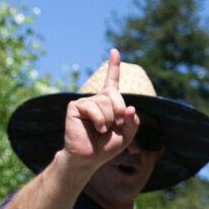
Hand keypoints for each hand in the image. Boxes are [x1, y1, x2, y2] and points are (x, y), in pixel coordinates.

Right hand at [62, 48, 138, 170]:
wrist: (89, 158)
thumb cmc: (106, 147)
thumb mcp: (126, 135)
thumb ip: (132, 122)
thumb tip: (131, 108)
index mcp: (108, 103)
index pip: (112, 82)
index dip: (114, 67)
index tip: (114, 50)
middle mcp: (96, 99)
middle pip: (115, 96)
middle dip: (119, 113)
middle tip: (113, 126)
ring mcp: (85, 101)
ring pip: (106, 103)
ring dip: (109, 120)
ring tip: (101, 130)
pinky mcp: (75, 107)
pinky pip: (93, 108)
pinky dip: (99, 121)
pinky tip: (97, 129)